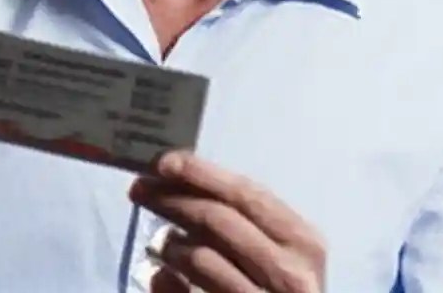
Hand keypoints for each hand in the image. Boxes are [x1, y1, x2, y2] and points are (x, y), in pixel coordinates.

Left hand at [129, 151, 324, 292]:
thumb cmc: (279, 287)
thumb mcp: (277, 251)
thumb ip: (240, 220)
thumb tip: (180, 179)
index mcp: (303, 242)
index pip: (246, 195)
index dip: (203, 174)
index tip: (165, 162)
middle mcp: (290, 273)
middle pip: (218, 220)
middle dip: (173, 199)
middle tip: (139, 189)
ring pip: (200, 257)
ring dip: (169, 244)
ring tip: (161, 242)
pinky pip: (187, 292)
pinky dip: (164, 280)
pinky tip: (158, 274)